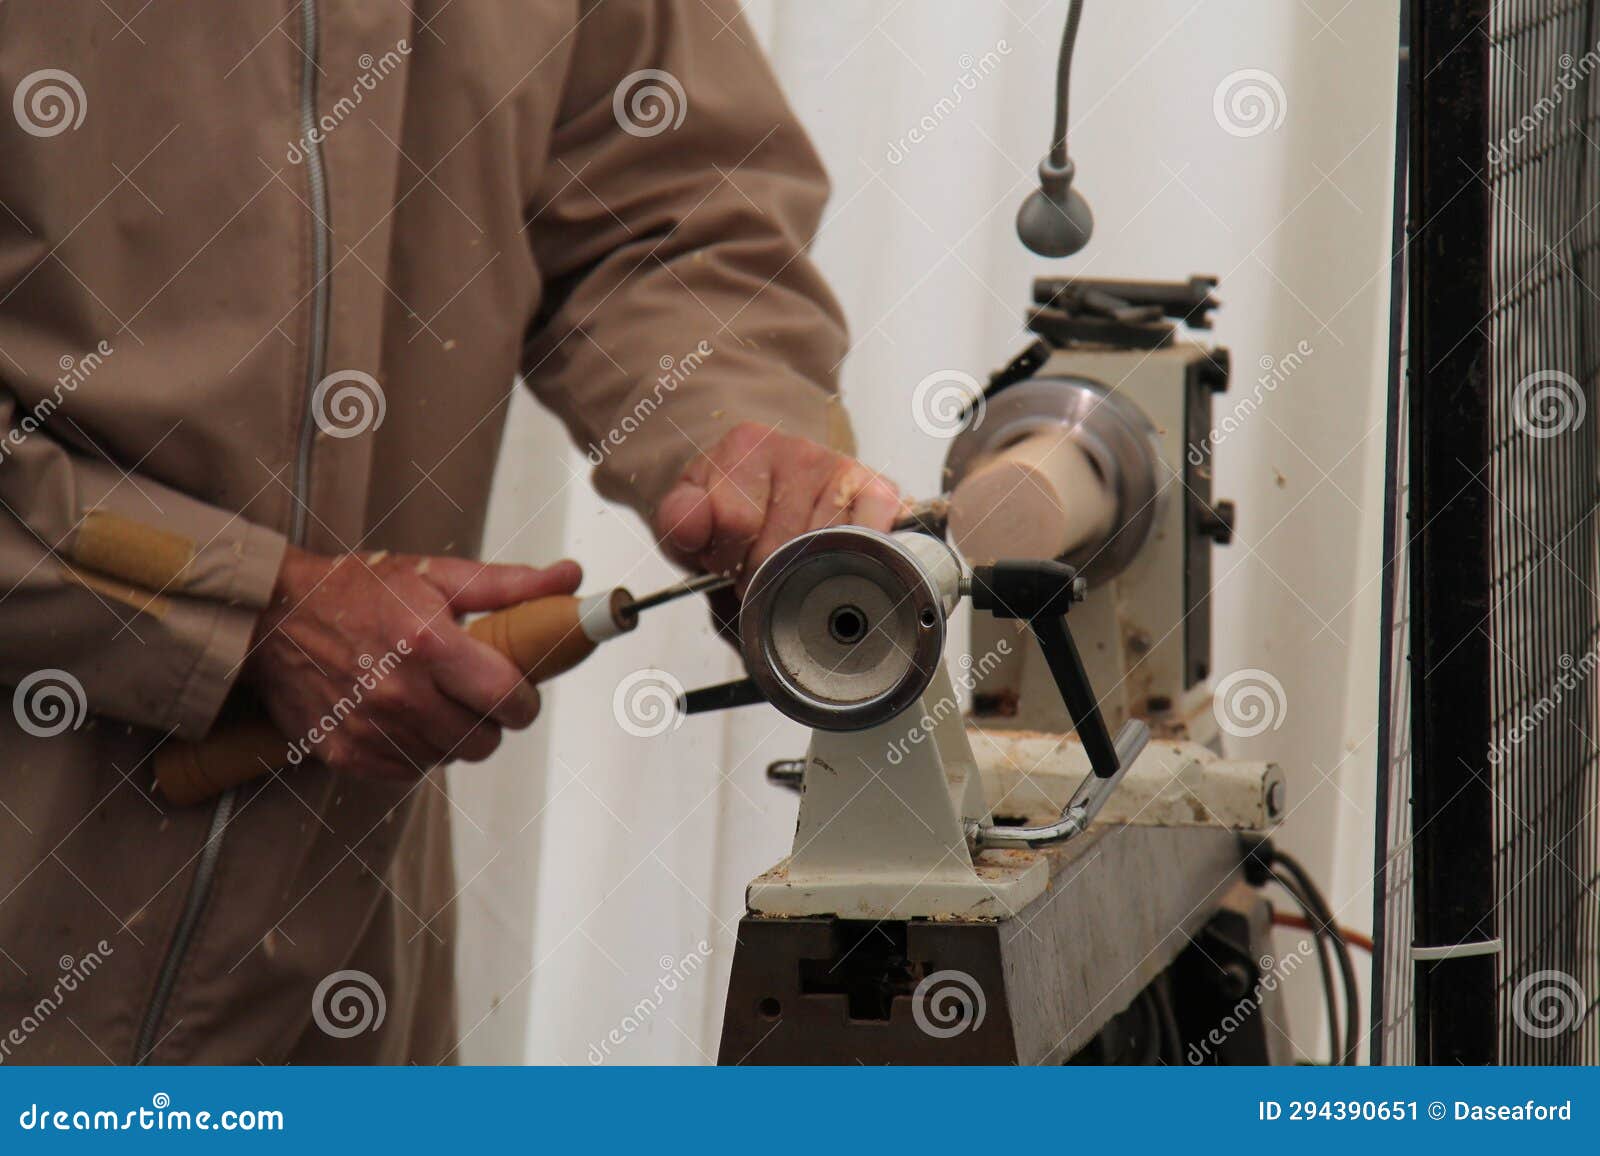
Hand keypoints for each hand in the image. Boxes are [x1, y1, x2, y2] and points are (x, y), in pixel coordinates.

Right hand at [244, 546, 581, 779]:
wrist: (271, 617)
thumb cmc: (357, 590)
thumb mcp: (436, 574)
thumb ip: (508, 584)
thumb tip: (569, 579)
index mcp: (429, 645)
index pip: (507, 699)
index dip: (524, 701)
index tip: (519, 691)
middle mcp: (400, 694)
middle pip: (483, 739)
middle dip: (490, 718)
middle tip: (474, 691)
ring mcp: (372, 730)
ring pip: (449, 758)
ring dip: (453, 734)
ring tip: (434, 697)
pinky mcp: (347, 754)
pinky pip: (409, 772)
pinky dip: (416, 749)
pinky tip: (402, 715)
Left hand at [652, 422, 904, 587]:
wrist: (771, 484)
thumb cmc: (728, 506)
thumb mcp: (688, 514)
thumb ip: (680, 520)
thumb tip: (693, 524)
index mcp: (746, 445)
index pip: (737, 523)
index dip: (727, 557)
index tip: (725, 559)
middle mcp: (800, 449)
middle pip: (783, 543)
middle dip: (765, 572)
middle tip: (758, 567)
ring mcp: (842, 469)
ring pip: (824, 547)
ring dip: (806, 570)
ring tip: (791, 560)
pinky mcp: (879, 490)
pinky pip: (875, 533)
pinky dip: (860, 556)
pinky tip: (836, 559)